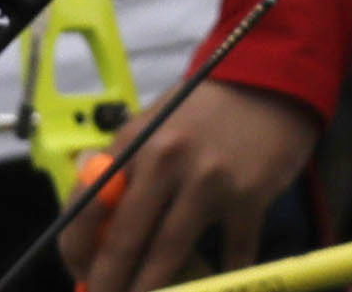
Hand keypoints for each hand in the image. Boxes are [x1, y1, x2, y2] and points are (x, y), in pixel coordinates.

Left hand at [66, 82, 321, 291]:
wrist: (272, 81)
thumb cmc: (205, 110)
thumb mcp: (154, 125)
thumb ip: (123, 168)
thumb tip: (91, 228)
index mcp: (134, 142)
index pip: (88, 208)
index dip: (80, 252)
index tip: (82, 276)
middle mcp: (165, 158)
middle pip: (124, 239)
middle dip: (109, 283)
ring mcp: (209, 178)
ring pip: (168, 253)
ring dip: (153, 290)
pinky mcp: (249, 195)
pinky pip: (231, 253)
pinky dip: (223, 278)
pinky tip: (216, 286)